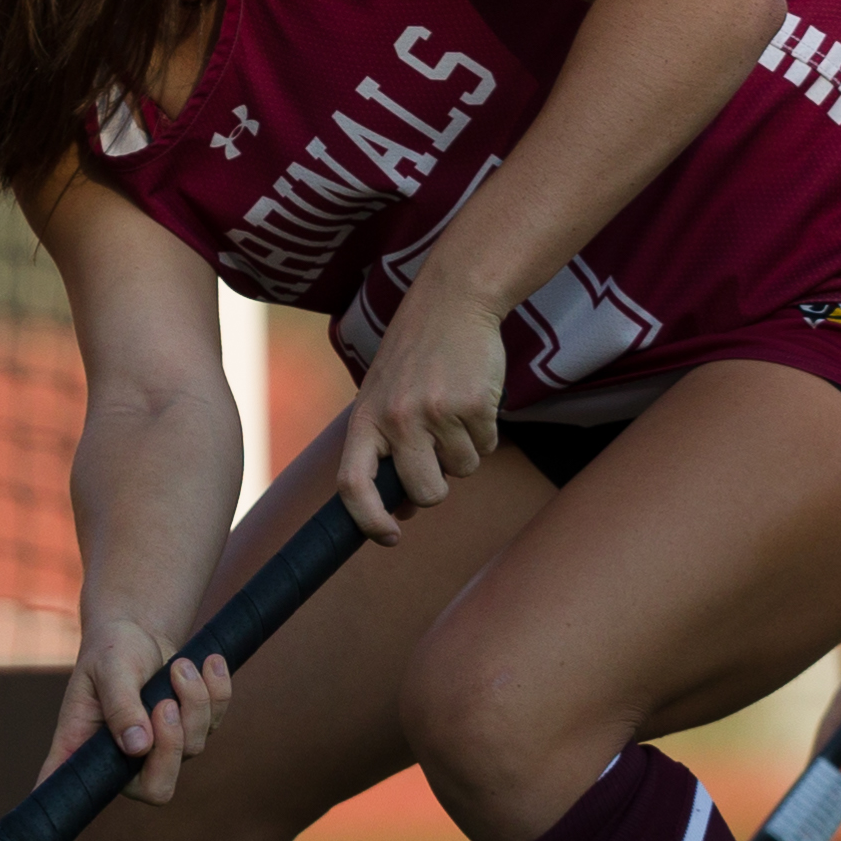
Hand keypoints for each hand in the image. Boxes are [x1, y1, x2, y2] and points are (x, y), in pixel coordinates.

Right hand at [48, 619, 232, 804]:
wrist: (137, 632)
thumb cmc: (112, 651)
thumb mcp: (110, 669)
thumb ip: (121, 706)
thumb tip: (138, 748)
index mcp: (85, 749)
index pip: (71, 792)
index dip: (66, 815)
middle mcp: (123, 760)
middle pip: (158, 789)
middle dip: (172, 745)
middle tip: (165, 702)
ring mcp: (160, 751)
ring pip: (193, 747)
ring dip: (193, 701)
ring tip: (178, 664)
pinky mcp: (189, 732)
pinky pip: (216, 722)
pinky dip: (217, 691)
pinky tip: (208, 662)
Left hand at [334, 282, 505, 540]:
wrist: (452, 303)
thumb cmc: (413, 358)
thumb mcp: (382, 398)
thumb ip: (385, 450)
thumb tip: (400, 512)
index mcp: (365, 419)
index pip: (352, 485)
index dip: (367, 520)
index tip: (388, 537)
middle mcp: (397, 419)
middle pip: (424, 493)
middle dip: (436, 489)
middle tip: (438, 456)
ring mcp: (437, 413)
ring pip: (462, 472)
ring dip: (464, 452)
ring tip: (451, 409)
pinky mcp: (476, 406)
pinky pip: (488, 447)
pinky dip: (485, 433)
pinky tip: (471, 398)